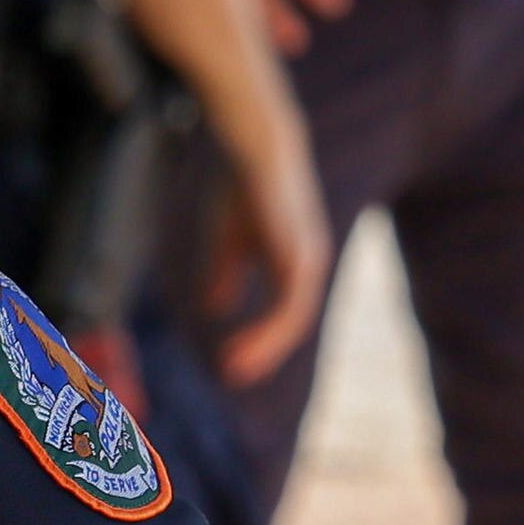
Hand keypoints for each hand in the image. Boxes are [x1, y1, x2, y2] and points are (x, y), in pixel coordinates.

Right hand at [200, 123, 335, 389]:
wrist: (253, 148)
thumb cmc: (240, 185)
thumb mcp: (228, 239)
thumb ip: (226, 272)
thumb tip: (216, 308)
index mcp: (292, 260)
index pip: (285, 310)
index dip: (261, 337)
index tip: (232, 362)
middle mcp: (306, 264)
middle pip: (292, 321)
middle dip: (263, 350)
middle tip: (235, 375)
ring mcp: (307, 260)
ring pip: (294, 318)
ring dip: (265, 346)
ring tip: (236, 368)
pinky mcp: (300, 256)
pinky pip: (291, 304)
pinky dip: (268, 328)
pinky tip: (243, 340)